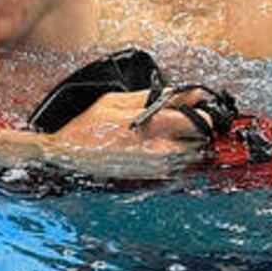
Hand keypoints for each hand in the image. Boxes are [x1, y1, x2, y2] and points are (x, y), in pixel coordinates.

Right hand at [42, 90, 211, 178]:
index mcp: (149, 126)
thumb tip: (177, 91)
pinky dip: (176, 155)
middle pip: (198, 139)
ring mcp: (155, 167)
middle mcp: (156, 150)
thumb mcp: (116, 102)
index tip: (200, 105)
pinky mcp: (150, 178)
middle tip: (187, 117)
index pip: (194, 120)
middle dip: (197, 126)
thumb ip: (150, 97)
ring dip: (187, 141)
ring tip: (171, 132)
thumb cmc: (89, 127)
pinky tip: (159, 145)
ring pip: (190, 154)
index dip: (202, 111)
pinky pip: (176, 166)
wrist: (69, 157)